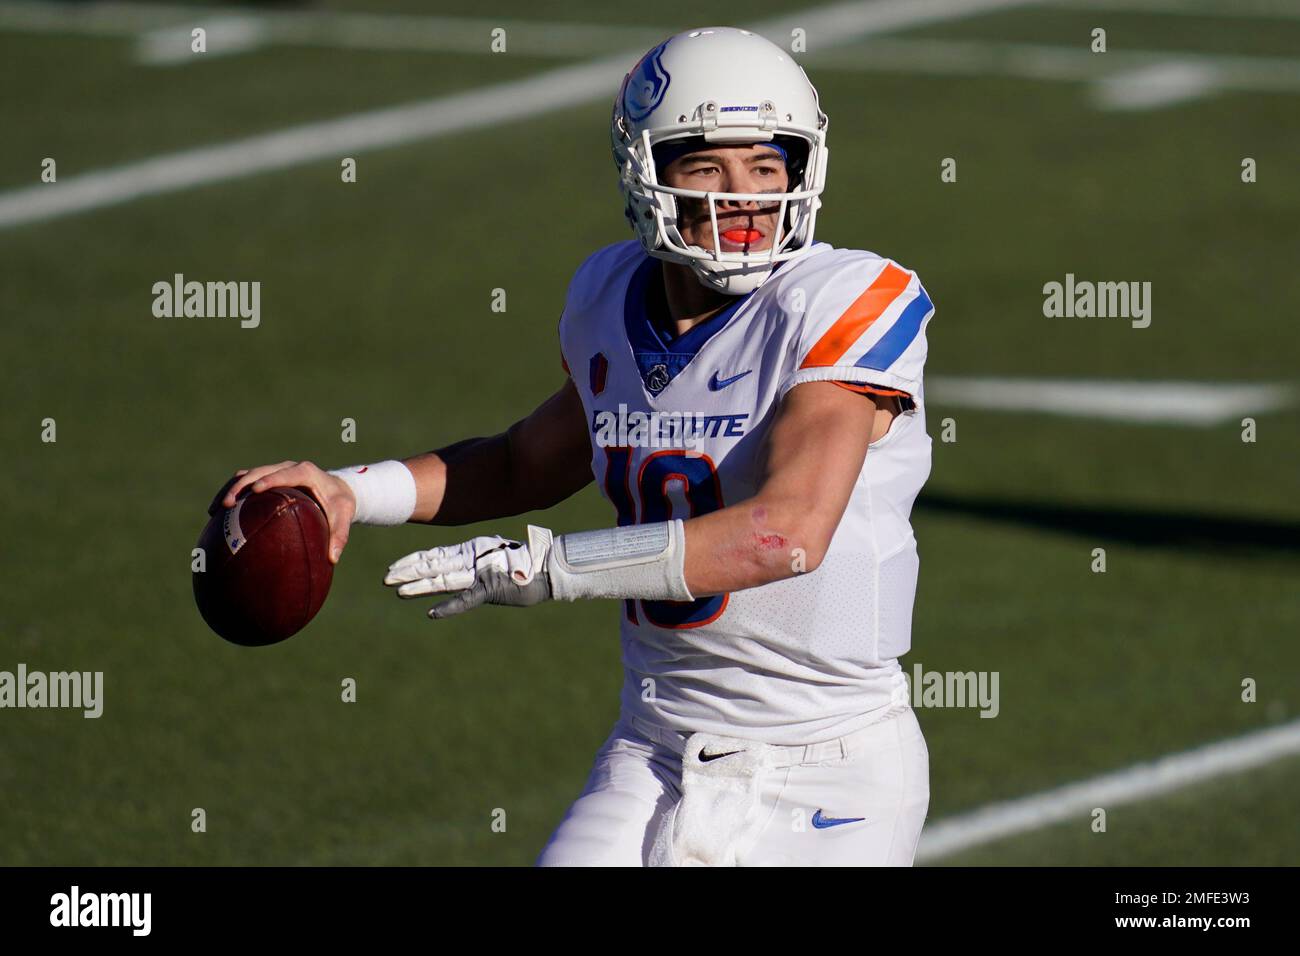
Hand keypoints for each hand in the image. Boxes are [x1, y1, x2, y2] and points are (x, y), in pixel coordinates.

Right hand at [211, 460, 356, 563]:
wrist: (336, 489)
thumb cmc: (340, 503)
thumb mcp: (344, 516)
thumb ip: (340, 535)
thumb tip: (333, 559)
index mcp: (304, 472)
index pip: (284, 473)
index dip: (269, 479)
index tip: (255, 490)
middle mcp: (286, 468)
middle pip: (258, 472)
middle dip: (240, 486)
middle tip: (226, 505)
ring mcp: (274, 472)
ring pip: (246, 475)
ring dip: (229, 490)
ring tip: (214, 511)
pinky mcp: (266, 479)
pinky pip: (244, 483)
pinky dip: (231, 495)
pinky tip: (218, 516)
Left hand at [384, 528, 553, 619]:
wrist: (548, 569)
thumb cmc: (524, 565)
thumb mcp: (494, 560)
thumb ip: (477, 562)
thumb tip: (463, 565)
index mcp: (472, 550)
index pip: (436, 555)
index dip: (414, 561)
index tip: (395, 566)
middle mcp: (472, 558)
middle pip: (434, 565)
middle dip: (409, 572)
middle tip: (386, 578)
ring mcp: (480, 573)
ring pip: (444, 579)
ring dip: (421, 587)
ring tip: (399, 592)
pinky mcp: (491, 588)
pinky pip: (466, 600)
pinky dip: (450, 607)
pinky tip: (432, 613)